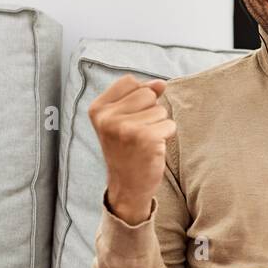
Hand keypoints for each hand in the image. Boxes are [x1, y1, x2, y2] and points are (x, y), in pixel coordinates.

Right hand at [88, 75, 175, 223]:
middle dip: (150, 111)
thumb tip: (160, 83)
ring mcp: (125, 128)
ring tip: (144, 142)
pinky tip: (152, 148)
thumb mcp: (124, 119)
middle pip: (147, 93)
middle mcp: (108, 117)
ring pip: (161, 110)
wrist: (127, 186)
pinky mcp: (145, 138)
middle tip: (138, 133)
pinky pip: (169, 124)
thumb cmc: (127, 150)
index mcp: (98, 109)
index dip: (138, 96)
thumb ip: (140, 95)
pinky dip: (166, 135)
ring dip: (159, 125)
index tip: (130, 118)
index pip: (129, 81)